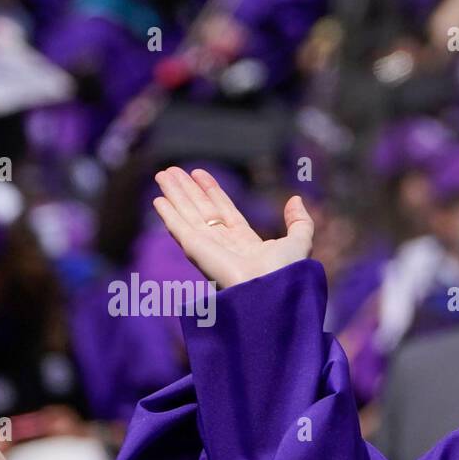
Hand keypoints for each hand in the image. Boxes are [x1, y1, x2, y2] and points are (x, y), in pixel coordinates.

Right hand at [152, 167, 312, 288]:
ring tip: (162, 174)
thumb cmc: (288, 272)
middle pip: (202, 211)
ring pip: (188, 215)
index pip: (225, 212)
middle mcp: (225, 247)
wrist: (271, 290)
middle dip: (187, 191)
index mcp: (247, 246)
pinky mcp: (195, 251)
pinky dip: (168, 214)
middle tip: (172, 170)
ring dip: (174, 195)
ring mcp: (208, 249)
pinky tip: (158, 200)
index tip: (199, 173)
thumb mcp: (300, 241)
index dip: (212, 192)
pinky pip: (179, 228)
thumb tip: (295, 199)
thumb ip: (300, 221)